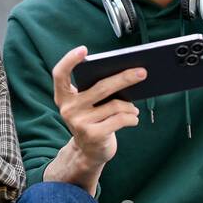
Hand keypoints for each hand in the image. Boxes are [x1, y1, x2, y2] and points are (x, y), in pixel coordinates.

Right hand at [51, 46, 142, 169]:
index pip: (60, 74)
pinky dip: (131, 118)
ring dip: (129, 106)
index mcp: (64, 97)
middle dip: (124, 78)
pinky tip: (133, 118)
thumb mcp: (87, 105)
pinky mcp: (94, 135)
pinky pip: (120, 119)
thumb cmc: (92, 120)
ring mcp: (80, 123)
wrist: (88, 153)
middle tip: (142, 72)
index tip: (84, 50)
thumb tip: (124, 74)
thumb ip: (95, 90)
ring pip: (115, 105)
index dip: (69, 60)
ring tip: (134, 108)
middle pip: (101, 87)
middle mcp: (68, 109)